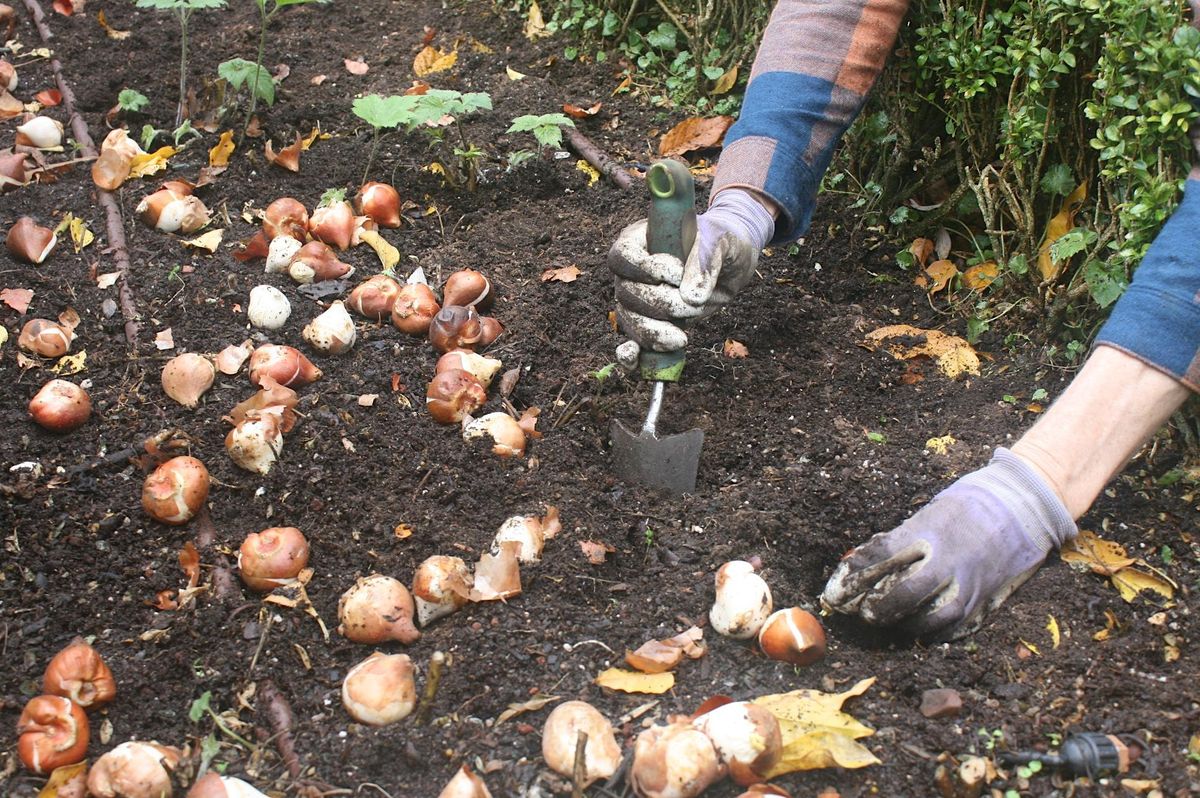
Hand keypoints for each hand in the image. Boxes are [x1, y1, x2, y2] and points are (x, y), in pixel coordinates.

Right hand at [608, 189, 774, 358]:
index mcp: (639, 241)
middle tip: (693, 306)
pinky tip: (633, 360)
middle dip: (661, 305)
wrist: (731, 264)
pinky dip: (631, 355)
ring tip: (682, 338)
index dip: (644, 269)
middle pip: (627, 293)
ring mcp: (637, 299)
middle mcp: (631, 271)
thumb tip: (691, 298)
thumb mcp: (719, 242)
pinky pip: (633, 341)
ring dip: (653, 333)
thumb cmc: (721, 242)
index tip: (676, 274)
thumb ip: (704, 261)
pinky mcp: (650, 323)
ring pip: (630, 320)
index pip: (622, 256)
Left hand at [821, 448, 1076, 639]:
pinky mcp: (986, 602)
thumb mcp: (928, 513)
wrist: (1025, 506)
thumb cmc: (969, 505)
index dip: (849, 579)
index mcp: (929, 532)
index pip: (877, 559)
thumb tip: (860, 566)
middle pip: (901, 595)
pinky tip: (915, 627)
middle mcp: (949, 561)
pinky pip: (953, 629)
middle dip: (874, 608)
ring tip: (886, 619)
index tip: (833, 593)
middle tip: (859, 610)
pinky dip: (930, 632)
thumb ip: (899, 541)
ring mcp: (970, 585)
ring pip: (928, 620)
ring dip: (901, 624)